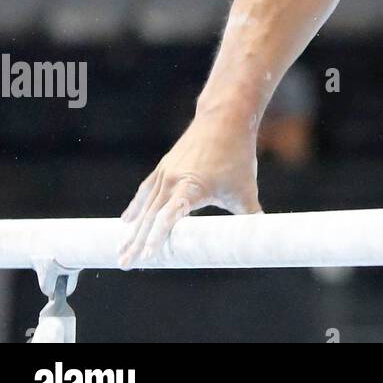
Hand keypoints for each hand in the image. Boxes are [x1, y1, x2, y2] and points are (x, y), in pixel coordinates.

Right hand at [118, 111, 262, 268]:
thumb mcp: (245, 189)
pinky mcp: (164, 167)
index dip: (157, 238)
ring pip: (145, 206)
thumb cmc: (237, 155)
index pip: (168, 217)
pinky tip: (127, 221)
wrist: (225, 119)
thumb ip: (249, 217)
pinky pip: (146, 191)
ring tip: (121, 251)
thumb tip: (261, 239)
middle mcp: (173, 181)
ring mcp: (166, 173)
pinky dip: (136, 207)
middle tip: (125, 264)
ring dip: (133, 230)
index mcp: (191, 187)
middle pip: (150, 217)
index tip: (146, 257)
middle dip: (137, 242)